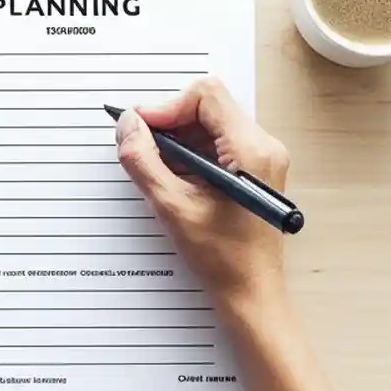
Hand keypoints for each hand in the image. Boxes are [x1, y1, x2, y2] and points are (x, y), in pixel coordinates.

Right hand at [114, 77, 289, 311]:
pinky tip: (173, 177)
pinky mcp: (252, 169)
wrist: (251, 293)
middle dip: (168, 122)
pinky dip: (187, 152)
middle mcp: (263, 147)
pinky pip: (214, 143)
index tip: (140, 127)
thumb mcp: (172, 206)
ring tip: (155, 167)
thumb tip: (128, 125)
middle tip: (140, 145)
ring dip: (176, 138)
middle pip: (207, 107)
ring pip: (208, 123)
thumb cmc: (223, 259)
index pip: (206, 96)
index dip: (166, 106)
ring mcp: (260, 158)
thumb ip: (143, 160)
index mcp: (252, 151)